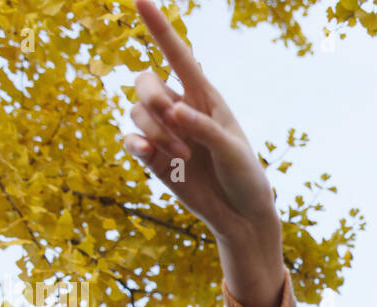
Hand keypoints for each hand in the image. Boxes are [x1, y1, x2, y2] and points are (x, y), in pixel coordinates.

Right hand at [125, 0, 283, 305]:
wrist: (241, 215)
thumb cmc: (245, 176)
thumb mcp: (233, 151)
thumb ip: (205, 128)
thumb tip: (173, 111)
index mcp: (205, 97)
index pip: (178, 55)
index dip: (159, 27)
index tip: (140, 0)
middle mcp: (181, 109)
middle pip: (144, 82)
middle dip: (152, 98)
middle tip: (175, 122)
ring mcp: (165, 133)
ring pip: (137, 112)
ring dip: (158, 132)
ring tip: (185, 157)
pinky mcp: (154, 158)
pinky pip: (131, 140)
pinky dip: (137, 144)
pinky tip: (149, 154)